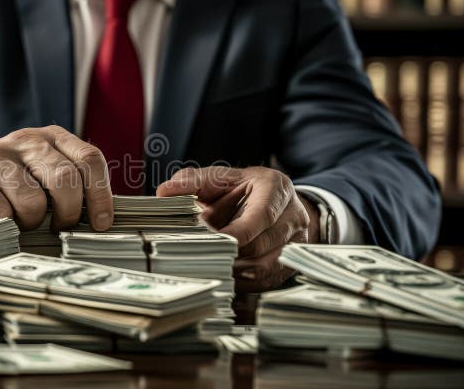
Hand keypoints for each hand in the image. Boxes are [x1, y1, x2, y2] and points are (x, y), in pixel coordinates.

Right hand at [0, 125, 113, 230]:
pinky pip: (0, 214)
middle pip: (65, 179)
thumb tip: (104, 219)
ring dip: (30, 223)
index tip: (100, 224)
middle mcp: (24, 140)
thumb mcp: (37, 175)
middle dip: (67, 214)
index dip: (101, 196)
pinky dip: (4, 229)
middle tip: (58, 229)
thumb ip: (68, 185)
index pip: (89, 160)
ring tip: (20, 223)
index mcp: (49, 138)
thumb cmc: (1, 187)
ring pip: (33, 201)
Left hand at [157, 166, 319, 291]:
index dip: (238, 232)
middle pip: (262, 245)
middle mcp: (293, 215)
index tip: (214, 241)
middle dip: (230, 254)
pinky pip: (267, 280)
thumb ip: (193, 182)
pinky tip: (223, 277)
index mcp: (275, 188)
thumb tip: (165, 192)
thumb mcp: (218, 179)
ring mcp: (297, 241)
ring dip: (234, 271)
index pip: (262, 215)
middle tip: (201, 257)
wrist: (270, 202)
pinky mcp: (292, 263)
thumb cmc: (238, 190)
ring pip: (265, 267)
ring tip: (209, 266)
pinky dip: (243, 283)